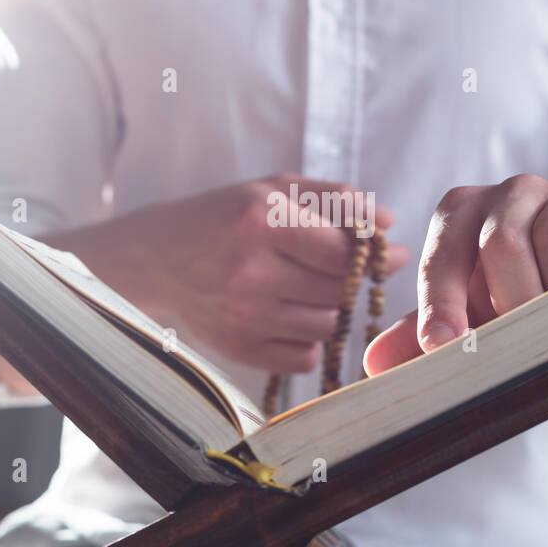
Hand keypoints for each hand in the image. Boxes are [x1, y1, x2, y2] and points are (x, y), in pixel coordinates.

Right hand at [43, 173, 409, 374]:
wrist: (160, 256)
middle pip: (337, 291)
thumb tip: (388, 222)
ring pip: (326, 327)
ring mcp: (242, 314)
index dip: (373, 255)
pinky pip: (303, 357)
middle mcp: (250, 271)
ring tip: (316, 292)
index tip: (387, 255)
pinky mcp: (237, 348)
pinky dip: (309, 340)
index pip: (341, 251)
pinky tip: (293, 317)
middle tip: (352, 274)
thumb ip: (335, 198)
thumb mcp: (275, 189)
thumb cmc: (228, 216)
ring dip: (332, 311)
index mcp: (261, 221)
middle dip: (354, 283)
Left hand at [363, 173, 547, 374]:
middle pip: (501, 242)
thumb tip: (375, 365)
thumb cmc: (535, 287)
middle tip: (526, 340)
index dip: (440, 302)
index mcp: (464, 215)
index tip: (443, 345)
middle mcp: (512, 194)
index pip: (442, 255)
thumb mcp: (479, 311)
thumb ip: (427, 335)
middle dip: (512, 303)